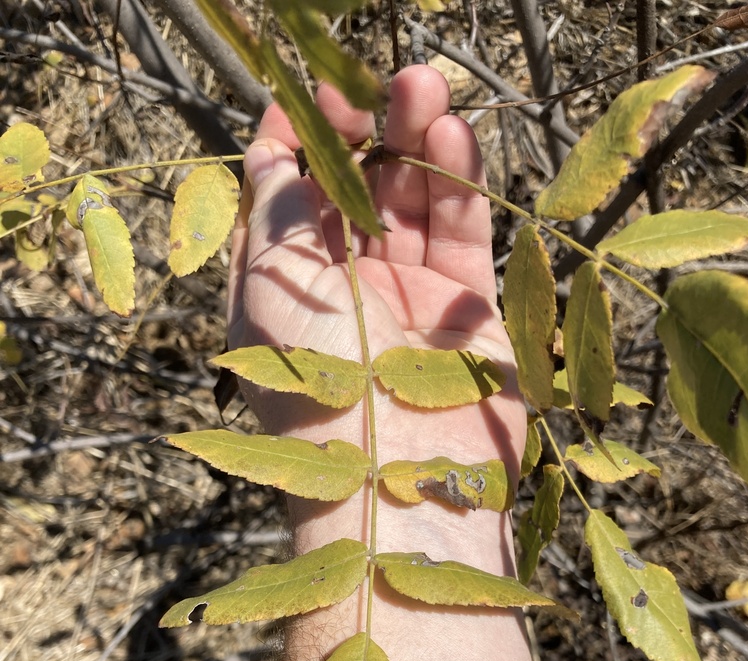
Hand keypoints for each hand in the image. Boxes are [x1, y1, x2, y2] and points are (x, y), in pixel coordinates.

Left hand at [227, 65, 547, 660]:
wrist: (400, 482)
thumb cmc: (317, 387)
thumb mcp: (272, 288)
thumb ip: (276, 208)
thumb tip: (272, 148)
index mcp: (282, 287)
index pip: (286, 193)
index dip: (299, 137)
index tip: (315, 93)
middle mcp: (344, 290)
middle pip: (356, 189)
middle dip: (369, 130)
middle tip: (387, 81)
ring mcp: (407, 299)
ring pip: (413, 201)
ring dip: (419, 142)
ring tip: (427, 90)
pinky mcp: (465, 310)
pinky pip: (461, 232)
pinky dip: (459, 183)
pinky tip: (455, 137)